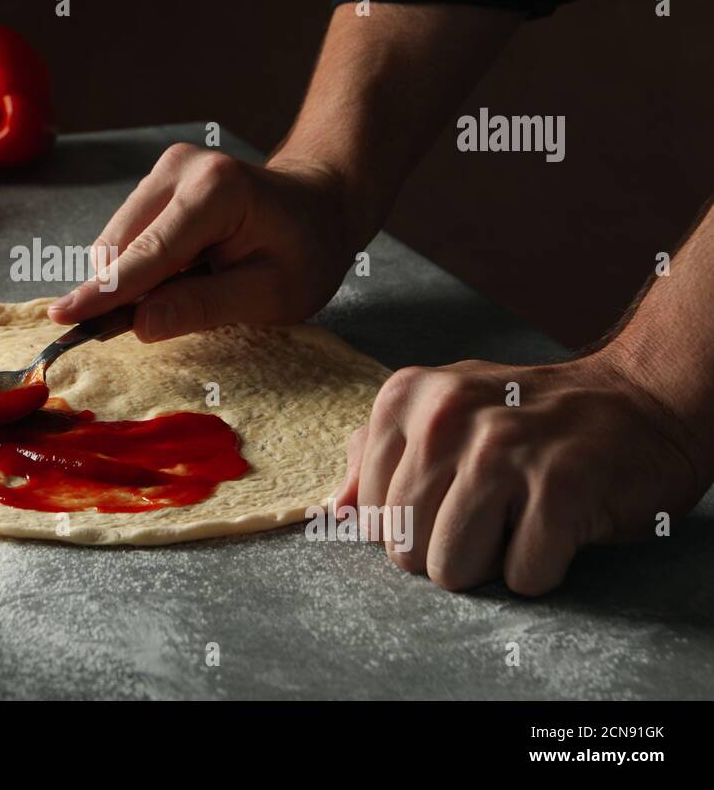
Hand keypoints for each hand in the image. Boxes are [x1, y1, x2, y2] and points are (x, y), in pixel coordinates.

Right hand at [48, 143, 362, 340]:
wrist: (320, 204)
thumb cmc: (305, 251)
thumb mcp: (272, 295)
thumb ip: (204, 307)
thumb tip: (140, 324)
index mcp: (215, 192)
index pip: (147, 254)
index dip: (104, 292)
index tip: (62, 317)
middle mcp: (181, 168)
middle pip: (121, 247)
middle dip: (129, 291)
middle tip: (173, 316)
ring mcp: (166, 168)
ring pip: (117, 243)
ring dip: (138, 278)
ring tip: (197, 282)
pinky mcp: (156, 180)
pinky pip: (127, 235)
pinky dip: (143, 264)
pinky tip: (186, 268)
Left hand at [335, 352, 706, 595]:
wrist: (638, 401)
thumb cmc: (527, 419)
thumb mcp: (441, 412)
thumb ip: (378, 454)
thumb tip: (337, 512)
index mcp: (406, 397)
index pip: (369, 516)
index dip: (411, 525)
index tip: (453, 495)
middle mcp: (446, 415)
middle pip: (404, 549)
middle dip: (447, 552)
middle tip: (490, 514)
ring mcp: (503, 447)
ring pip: (452, 569)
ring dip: (491, 565)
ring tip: (519, 518)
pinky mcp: (560, 485)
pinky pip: (521, 577)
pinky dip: (542, 568)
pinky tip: (558, 523)